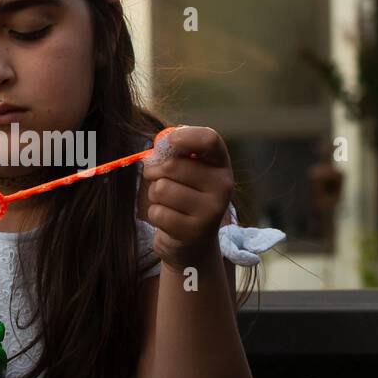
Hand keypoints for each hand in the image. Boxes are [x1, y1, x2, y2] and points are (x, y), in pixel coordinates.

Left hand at [141, 125, 233, 271]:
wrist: (194, 242)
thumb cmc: (185, 195)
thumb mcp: (188, 171)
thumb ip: (177, 153)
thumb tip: (163, 141)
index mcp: (221, 164)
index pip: (209, 139)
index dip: (184, 136)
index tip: (168, 142)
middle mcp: (223, 186)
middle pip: (173, 165)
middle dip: (154, 170)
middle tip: (157, 177)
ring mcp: (211, 210)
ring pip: (161, 189)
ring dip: (154, 194)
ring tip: (167, 202)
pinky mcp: (194, 232)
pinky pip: (157, 212)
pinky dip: (155, 214)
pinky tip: (169, 219)